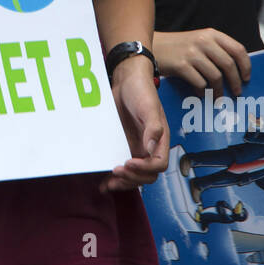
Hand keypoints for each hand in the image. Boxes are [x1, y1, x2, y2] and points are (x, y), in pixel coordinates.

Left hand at [103, 59, 168, 191]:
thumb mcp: (149, 106)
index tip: (129, 162)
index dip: (145, 168)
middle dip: (132, 178)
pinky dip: (113, 177)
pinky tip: (103, 182)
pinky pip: (121, 166)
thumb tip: (152, 149)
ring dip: (123, 183)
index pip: (158, 164)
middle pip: (146, 175)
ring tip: (108, 184)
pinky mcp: (122, 146)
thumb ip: (153, 127)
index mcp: (160, 140)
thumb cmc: (141, 90)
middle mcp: (149, 148)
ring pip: (133, 175)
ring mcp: (135, 148)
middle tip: (115, 172)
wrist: (126, 80)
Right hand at [154, 28, 250, 96]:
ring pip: (215, 76)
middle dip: (235, 82)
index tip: (247, 78)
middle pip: (229, 65)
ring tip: (217, 97)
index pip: (238, 49)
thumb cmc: (178, 47)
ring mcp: (192, 53)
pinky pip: (199, 83)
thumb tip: (237, 71)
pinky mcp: (181, 65)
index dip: (246, 65)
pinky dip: (202, 92)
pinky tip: (200, 94)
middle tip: (237, 92)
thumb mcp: (199, 40)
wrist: (151, 46)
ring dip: (219, 91)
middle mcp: (203, 41)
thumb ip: (217, 50)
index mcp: (212, 34)